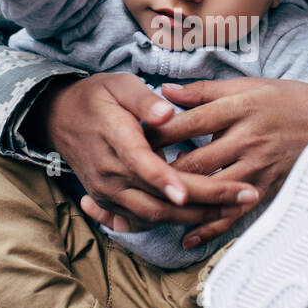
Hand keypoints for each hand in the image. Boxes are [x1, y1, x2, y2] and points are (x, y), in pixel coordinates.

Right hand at [40, 74, 262, 234]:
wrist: (60, 119)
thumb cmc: (97, 98)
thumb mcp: (118, 85)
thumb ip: (143, 99)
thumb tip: (167, 112)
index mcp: (114, 139)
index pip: (142, 164)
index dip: (165, 180)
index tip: (189, 192)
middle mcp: (110, 173)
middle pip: (157, 198)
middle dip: (205, 201)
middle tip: (247, 195)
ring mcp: (108, 192)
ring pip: (153, 215)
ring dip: (195, 217)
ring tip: (234, 209)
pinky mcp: (110, 203)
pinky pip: (142, 221)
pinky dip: (172, 223)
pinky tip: (206, 218)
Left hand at [144, 78, 307, 248]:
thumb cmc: (286, 99)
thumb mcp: (248, 85)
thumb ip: (204, 91)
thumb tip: (164, 91)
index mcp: (240, 108)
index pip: (191, 122)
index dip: (160, 131)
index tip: (132, 137)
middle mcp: (248, 139)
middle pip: (197, 159)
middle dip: (162, 169)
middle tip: (131, 175)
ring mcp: (258, 167)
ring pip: (212, 188)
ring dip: (181, 199)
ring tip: (151, 204)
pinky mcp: (267, 188)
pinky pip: (235, 212)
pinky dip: (211, 227)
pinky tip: (188, 238)